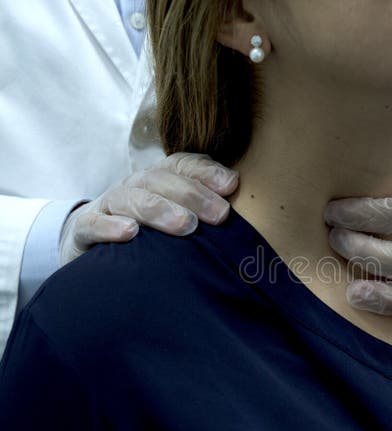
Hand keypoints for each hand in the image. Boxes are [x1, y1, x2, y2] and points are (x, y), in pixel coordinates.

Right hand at [59, 153, 238, 264]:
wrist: (89, 243)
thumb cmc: (148, 232)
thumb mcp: (177, 217)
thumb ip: (206, 211)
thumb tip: (246, 213)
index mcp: (159, 180)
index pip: (183, 165)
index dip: (207, 172)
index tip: (233, 186)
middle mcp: (134, 186)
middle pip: (161, 180)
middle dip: (193, 195)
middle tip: (220, 215)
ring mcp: (108, 206)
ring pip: (131, 199)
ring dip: (159, 209)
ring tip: (185, 226)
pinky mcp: (84, 230)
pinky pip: (94, 224)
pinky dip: (111, 227)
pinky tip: (130, 234)